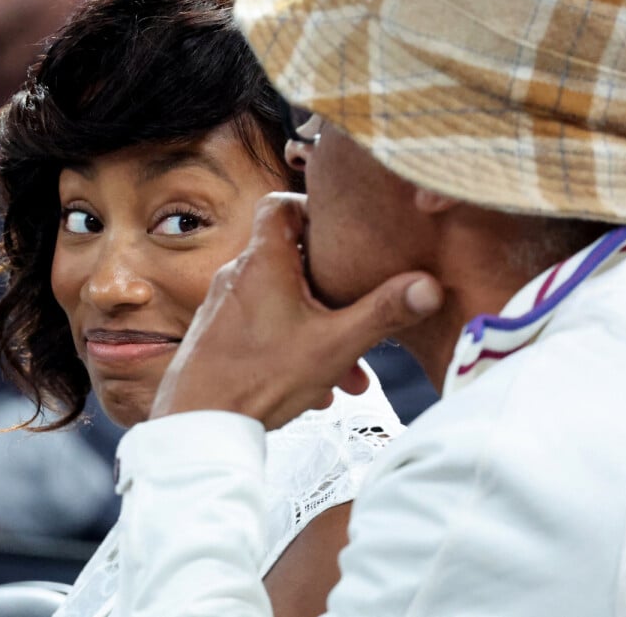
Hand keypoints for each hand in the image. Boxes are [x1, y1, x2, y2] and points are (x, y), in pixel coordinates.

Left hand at [150, 193, 442, 429]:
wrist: (197, 422)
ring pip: (283, 304)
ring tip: (347, 371)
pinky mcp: (218, 335)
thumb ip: (383, 312)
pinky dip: (293, 348)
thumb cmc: (259, 377)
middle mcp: (239, 275)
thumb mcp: (335, 344)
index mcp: (264, 261)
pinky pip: (264, 328)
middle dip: (332, 290)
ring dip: (318, 330)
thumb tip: (428, 286)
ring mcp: (225, 306)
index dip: (312, 207)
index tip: (341, 231)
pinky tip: (317, 387)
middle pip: (292, 261)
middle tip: (358, 311)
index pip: (280, 203)